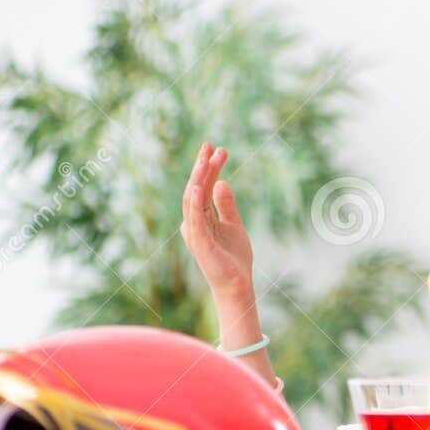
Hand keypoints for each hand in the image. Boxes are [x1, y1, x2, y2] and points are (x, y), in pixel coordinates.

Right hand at [179, 142, 254, 303]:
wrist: (237, 284)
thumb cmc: (234, 257)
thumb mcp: (234, 225)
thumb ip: (227, 205)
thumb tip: (222, 182)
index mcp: (201, 217)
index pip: (204, 187)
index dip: (210, 168)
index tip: (219, 149)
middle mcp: (193, 222)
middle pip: (196, 188)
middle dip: (202, 166)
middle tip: (210, 145)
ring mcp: (194, 232)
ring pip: (192, 200)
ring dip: (199, 179)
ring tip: (206, 159)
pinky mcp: (199, 243)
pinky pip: (194, 220)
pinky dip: (194, 203)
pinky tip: (197, 187)